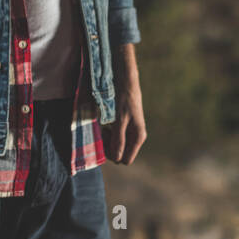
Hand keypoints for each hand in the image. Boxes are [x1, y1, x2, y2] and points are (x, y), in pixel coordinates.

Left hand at [103, 43, 145, 163]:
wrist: (125, 79)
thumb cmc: (123, 98)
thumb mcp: (119, 120)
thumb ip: (118, 140)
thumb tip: (117, 158)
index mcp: (138, 137)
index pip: (124, 159)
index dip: (112, 154)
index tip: (104, 141)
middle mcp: (135, 136)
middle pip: (119, 153)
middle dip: (107, 146)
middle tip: (100, 131)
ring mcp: (129, 130)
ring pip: (115, 144)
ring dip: (106, 138)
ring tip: (101, 124)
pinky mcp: (123, 124)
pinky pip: (114, 135)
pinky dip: (106, 131)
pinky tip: (103, 121)